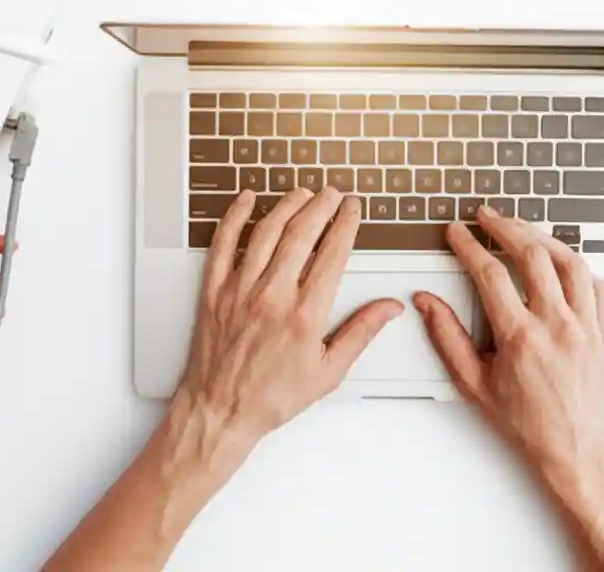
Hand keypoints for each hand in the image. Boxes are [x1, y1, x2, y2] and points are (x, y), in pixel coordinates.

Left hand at [178, 187, 404, 441]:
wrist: (220, 410)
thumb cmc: (271, 397)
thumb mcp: (328, 372)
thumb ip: (360, 333)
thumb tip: (390, 308)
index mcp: (304, 315)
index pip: (332, 254)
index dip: (346, 224)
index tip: (353, 209)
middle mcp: (272, 296)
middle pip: (301, 234)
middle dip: (321, 206)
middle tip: (333, 194)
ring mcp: (240, 290)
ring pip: (266, 232)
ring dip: (287, 205)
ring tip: (303, 193)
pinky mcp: (214, 291)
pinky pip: (223, 243)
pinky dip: (235, 216)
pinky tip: (246, 200)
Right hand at [414, 206, 603, 490]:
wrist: (574, 447)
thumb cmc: (524, 421)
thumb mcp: (473, 384)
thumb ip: (447, 338)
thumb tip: (427, 303)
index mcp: (521, 338)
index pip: (491, 275)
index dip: (470, 247)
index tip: (457, 233)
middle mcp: (556, 325)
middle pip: (533, 255)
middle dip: (506, 227)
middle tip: (487, 216)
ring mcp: (583, 325)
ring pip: (569, 261)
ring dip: (543, 237)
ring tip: (521, 228)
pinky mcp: (601, 330)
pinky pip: (594, 284)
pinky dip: (576, 265)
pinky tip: (559, 261)